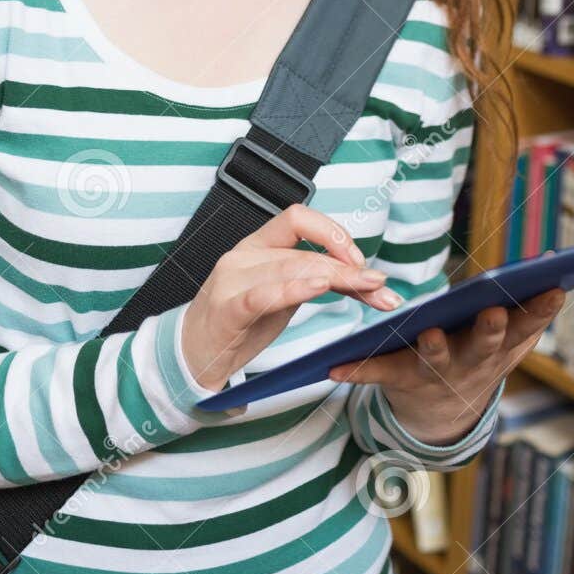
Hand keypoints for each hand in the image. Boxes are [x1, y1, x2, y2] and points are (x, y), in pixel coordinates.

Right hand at [181, 203, 402, 392]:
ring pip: (291, 268)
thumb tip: (364, 277)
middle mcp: (244, 255)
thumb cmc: (239, 323)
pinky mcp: (227, 310)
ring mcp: (232, 280)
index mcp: (257, 245)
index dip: (334, 233)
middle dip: (349, 269)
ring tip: (367, 289)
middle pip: (305, 251)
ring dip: (336, 279)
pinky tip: (318, 288)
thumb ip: (313, 280)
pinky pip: (263, 293)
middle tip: (380, 286)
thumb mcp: (281, 296)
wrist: (193, 354)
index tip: (360, 262)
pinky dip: (293, 288)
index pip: (299, 218)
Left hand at [327, 288, 565, 445]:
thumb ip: (530, 310)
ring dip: (434, 348)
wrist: (440, 413)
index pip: (525, 326)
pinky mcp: (399, 378)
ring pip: (434, 359)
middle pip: (483, 345)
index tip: (554, 289)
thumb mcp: (510, 342)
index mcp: (498, 347)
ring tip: (431, 334)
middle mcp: (470, 362)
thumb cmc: (477, 358)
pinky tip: (333, 367)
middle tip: (495, 312)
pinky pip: (377, 374)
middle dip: (490, 329)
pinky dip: (356, 371)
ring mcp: (434, 372)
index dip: (540, 310)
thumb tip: (551, 266)